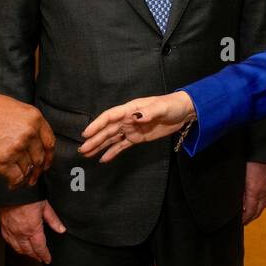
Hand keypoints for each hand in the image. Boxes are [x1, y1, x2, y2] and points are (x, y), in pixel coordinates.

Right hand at [0, 88, 54, 188]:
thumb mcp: (14, 107)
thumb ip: (27, 123)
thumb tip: (34, 140)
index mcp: (34, 118)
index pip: (49, 142)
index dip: (48, 156)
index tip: (45, 163)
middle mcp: (29, 133)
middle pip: (39, 158)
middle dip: (37, 169)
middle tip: (33, 175)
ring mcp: (16, 147)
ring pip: (27, 169)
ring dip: (24, 176)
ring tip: (18, 178)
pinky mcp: (2, 161)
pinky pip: (15, 178)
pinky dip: (15, 183)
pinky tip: (11, 183)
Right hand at [0, 200, 65, 262]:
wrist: (11, 189)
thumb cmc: (27, 195)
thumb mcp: (45, 206)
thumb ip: (53, 219)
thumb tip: (61, 228)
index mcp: (32, 228)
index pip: (40, 248)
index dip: (45, 255)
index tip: (47, 259)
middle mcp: (21, 233)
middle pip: (29, 250)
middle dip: (36, 256)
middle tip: (40, 258)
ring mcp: (11, 231)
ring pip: (18, 248)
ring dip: (25, 253)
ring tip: (31, 254)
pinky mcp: (4, 227)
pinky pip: (8, 241)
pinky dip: (14, 246)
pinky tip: (17, 245)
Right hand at [78, 90, 195, 161]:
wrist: (183, 112)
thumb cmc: (172, 105)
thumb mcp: (162, 107)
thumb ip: (149, 112)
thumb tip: (135, 116)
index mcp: (130, 109)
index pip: (109, 117)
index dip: (97, 125)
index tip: (86, 134)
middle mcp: (127, 119)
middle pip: (107, 130)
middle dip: (94, 139)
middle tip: (82, 150)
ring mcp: (131, 129)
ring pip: (111, 139)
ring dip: (99, 146)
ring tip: (87, 154)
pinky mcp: (137, 138)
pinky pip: (122, 146)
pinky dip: (112, 152)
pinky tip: (103, 159)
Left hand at [242, 161, 265, 224]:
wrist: (264, 149)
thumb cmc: (248, 159)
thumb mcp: (240, 176)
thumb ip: (240, 191)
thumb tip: (239, 203)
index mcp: (255, 191)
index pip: (250, 211)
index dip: (244, 219)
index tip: (239, 223)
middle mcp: (264, 192)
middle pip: (257, 211)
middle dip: (250, 218)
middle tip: (243, 223)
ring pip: (263, 205)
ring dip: (256, 212)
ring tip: (248, 215)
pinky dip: (261, 204)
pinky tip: (257, 203)